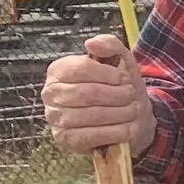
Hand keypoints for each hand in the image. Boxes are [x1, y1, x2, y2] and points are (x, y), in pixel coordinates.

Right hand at [42, 35, 156, 155]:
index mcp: (59, 70)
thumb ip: (110, 45)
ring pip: (91, 116)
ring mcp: (55, 118)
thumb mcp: (120, 61)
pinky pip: (91, 136)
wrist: (129, 118)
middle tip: (131, 96)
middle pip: (87, 94)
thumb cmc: (119, 87)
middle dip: (117, 95)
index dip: (109, 75)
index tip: (125, 79)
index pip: (80, 69)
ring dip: (121, 114)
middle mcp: (51, 93)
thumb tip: (92, 44)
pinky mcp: (65, 139)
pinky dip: (116, 132)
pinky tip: (128, 128)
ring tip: (132, 111)